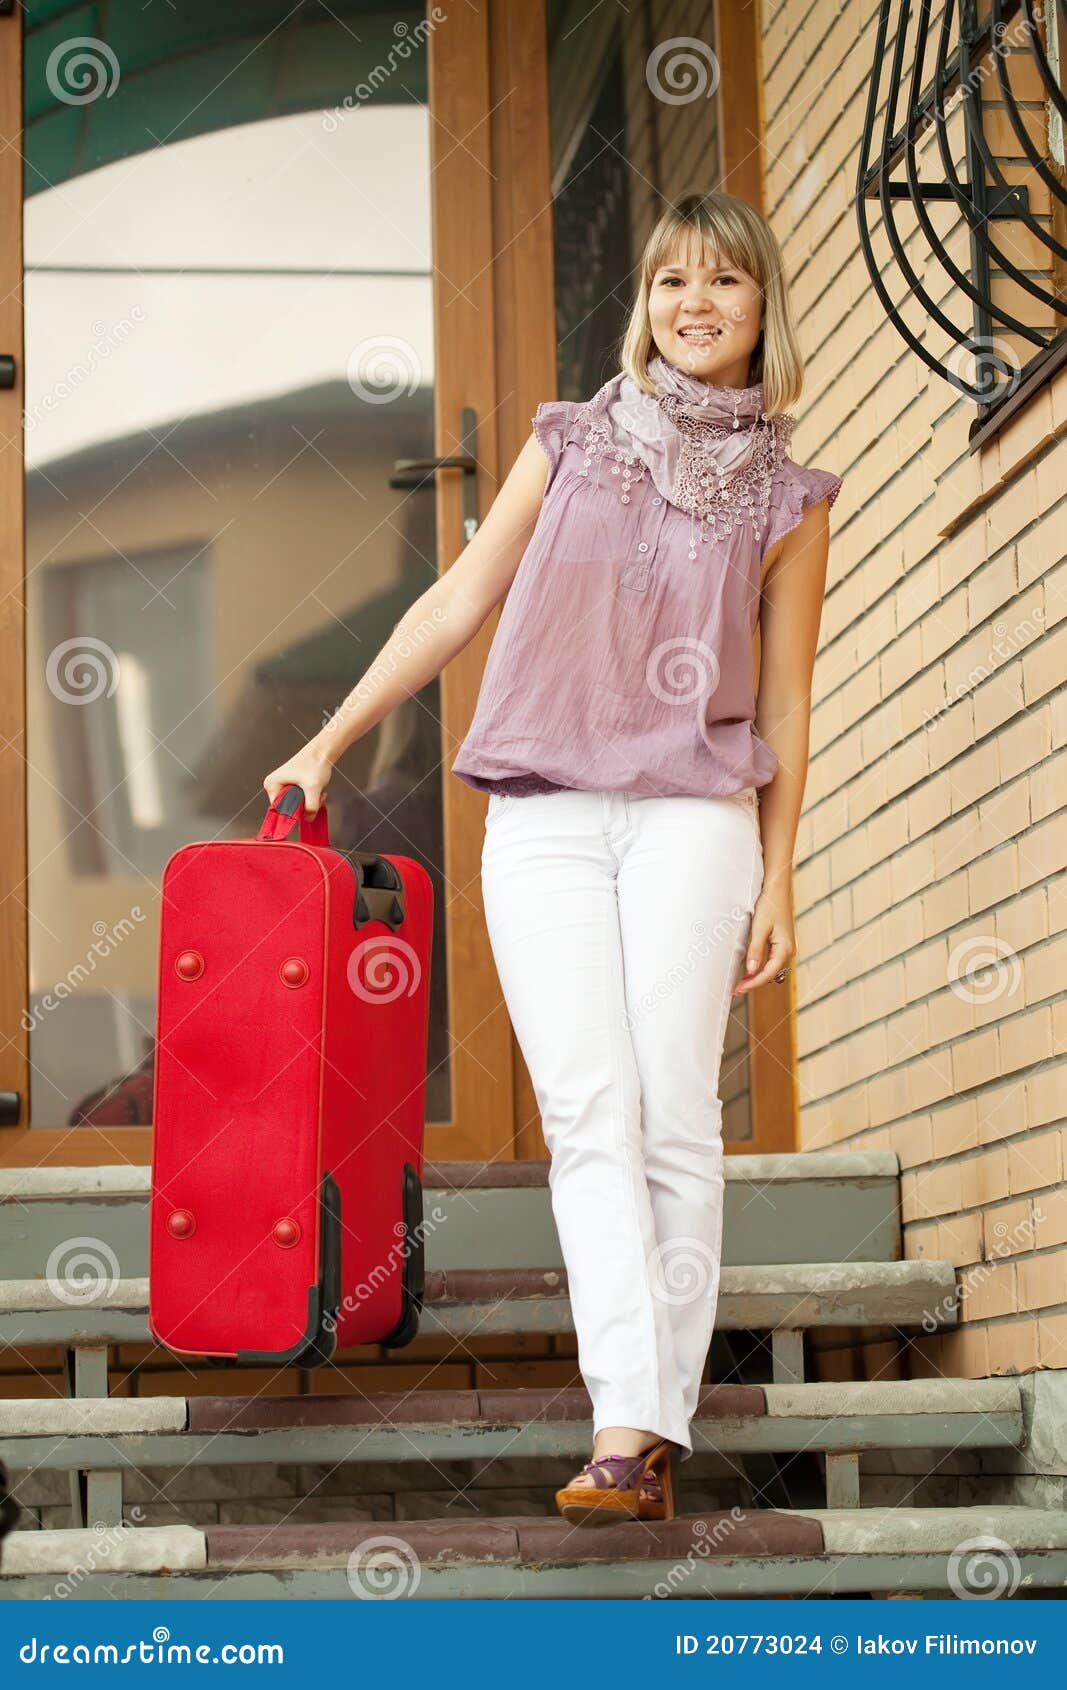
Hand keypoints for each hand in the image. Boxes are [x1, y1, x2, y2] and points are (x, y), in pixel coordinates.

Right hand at [262, 740, 334, 816]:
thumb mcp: (313, 787)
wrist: (322, 752)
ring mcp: (282, 786)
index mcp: (272, 784)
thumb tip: (308, 818)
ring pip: (296, 805)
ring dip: (309, 803)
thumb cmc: (314, 762)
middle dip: (304, 807)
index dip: (294, 813)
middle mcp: (274, 785)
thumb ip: (311, 806)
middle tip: (316, 799)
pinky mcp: (291, 786)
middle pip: (288, 808)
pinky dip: (310, 799)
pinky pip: (300, 800)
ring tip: (318, 794)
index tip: (307, 809)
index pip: (279, 809)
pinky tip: (317, 792)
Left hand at [731, 871, 795, 994]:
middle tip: (734, 990)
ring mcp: (784, 947)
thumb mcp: (760, 928)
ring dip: (755, 977)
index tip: (737, 989)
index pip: (767, 974)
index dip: (752, 984)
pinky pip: (769, 960)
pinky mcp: (780, 943)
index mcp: (785, 949)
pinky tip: (748, 970)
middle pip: (769, 974)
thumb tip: (752, 971)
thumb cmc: (770, 905)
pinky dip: (758, 967)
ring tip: (739, 983)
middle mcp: (788, 951)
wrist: (777, 889)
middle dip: (753, 983)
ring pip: (769, 969)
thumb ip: (756, 950)